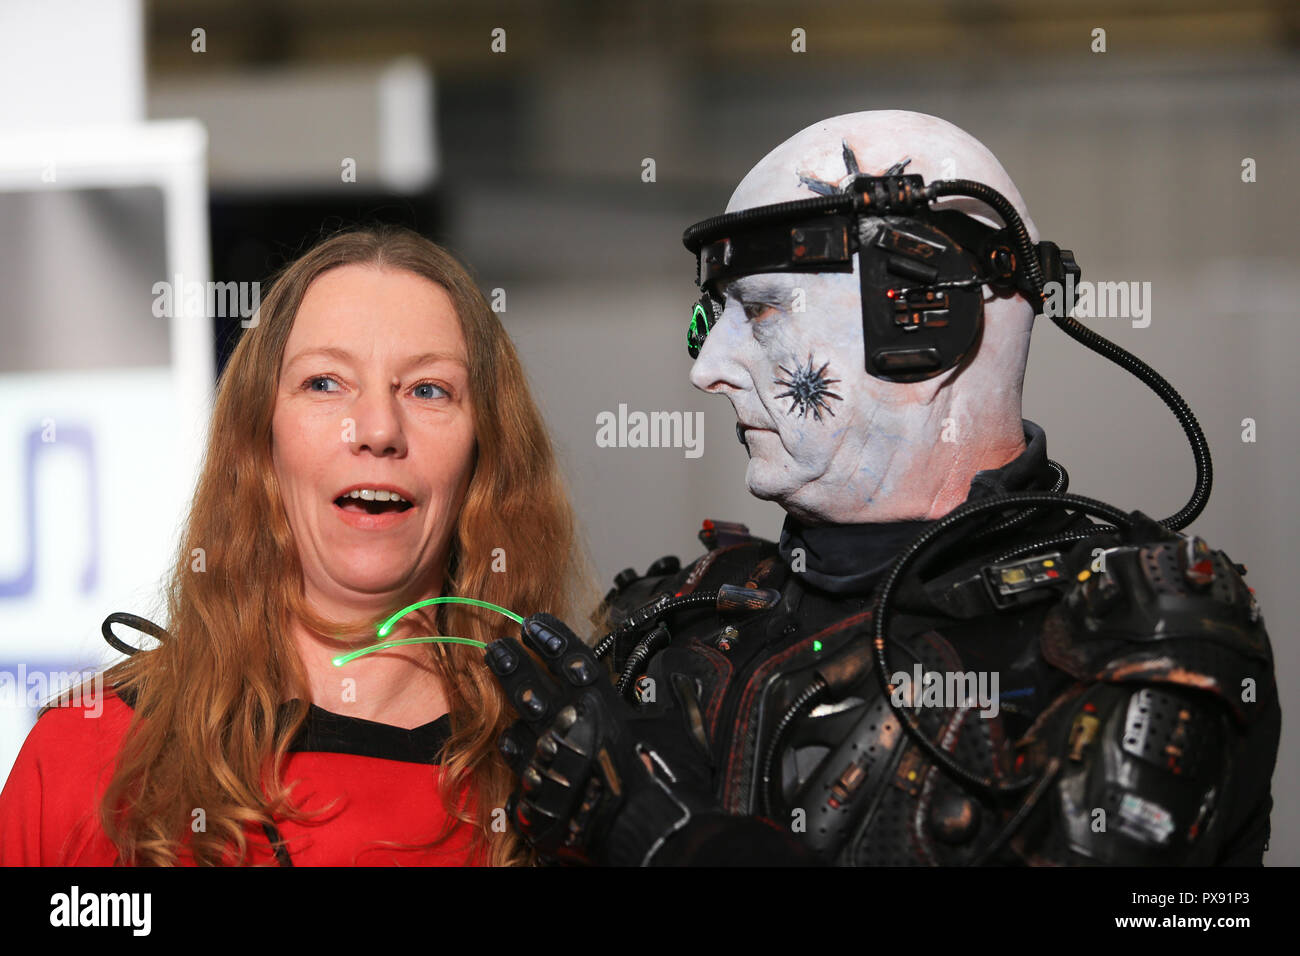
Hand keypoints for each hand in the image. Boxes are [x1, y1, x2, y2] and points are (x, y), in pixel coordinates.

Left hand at [484, 613, 713, 864]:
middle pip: (530, 688)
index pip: (569, 661)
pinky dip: (518, 762)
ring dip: (509, 717)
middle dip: (511, 665)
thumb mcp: (679, 726)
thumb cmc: (669, 779)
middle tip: (496, 648)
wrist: (656, 836)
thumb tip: (670, 667)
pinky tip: (514, 752)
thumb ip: (670, 692)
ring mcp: (547, 768)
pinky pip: (517, 777)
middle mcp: (566, 729)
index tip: (533, 624)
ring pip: (516, 733)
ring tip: (503, 704)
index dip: (550, 639)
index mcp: (600, 705)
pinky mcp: (538, 805)